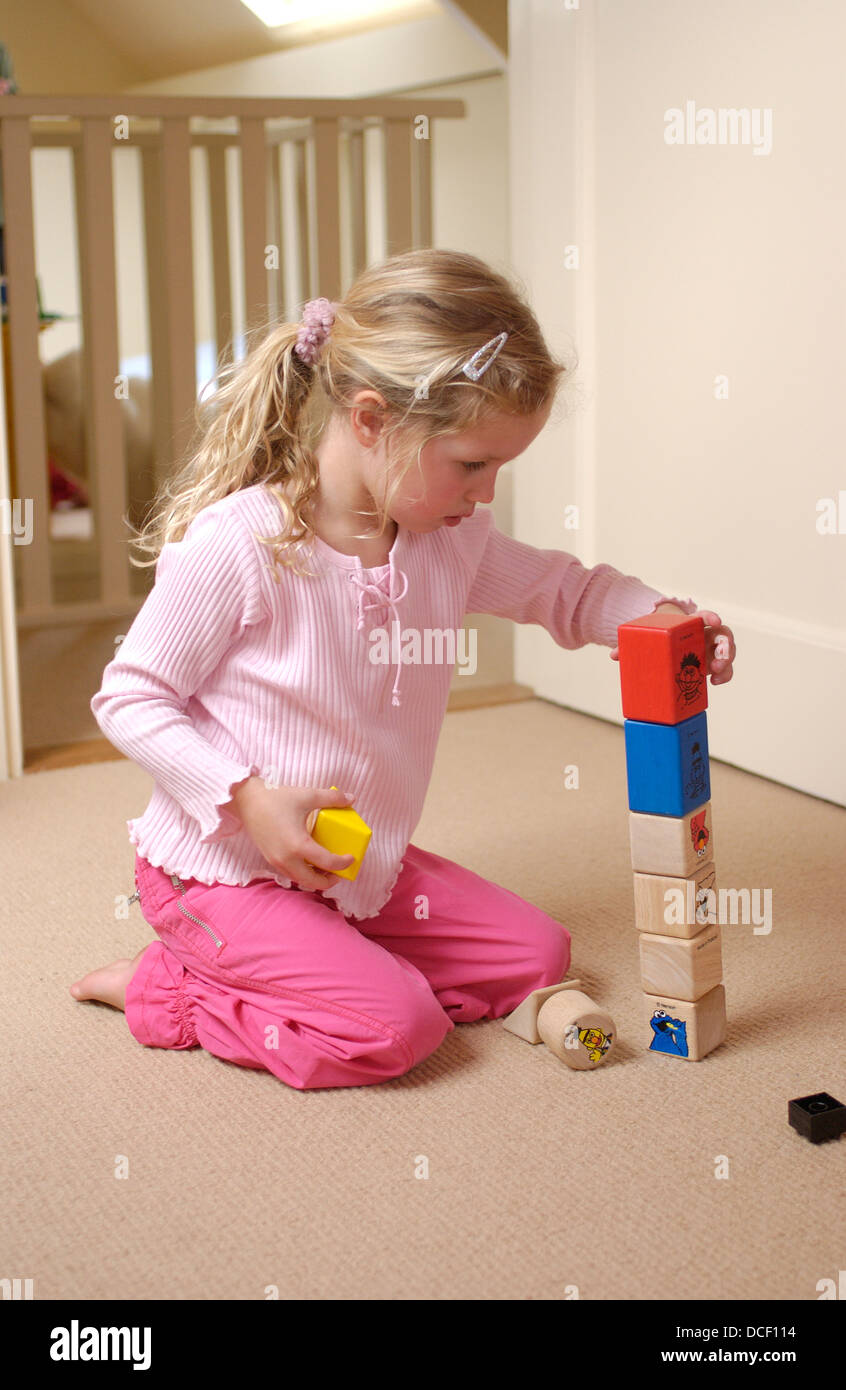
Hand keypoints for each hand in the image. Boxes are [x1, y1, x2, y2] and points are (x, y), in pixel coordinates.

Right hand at [227, 780, 355, 889]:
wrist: (247, 801)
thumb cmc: (276, 798)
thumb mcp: (308, 795)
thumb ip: (332, 798)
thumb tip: (352, 799)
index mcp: (298, 845)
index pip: (327, 862)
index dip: (343, 863)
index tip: (351, 858)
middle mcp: (286, 859)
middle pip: (313, 882)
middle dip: (329, 881)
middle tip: (340, 872)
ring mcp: (276, 861)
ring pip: (300, 880)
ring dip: (315, 879)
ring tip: (327, 868)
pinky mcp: (270, 859)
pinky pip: (290, 874)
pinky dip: (303, 874)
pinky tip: (310, 862)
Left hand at [609, 606, 735, 684]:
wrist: (663, 642)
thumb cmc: (657, 636)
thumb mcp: (646, 637)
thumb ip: (631, 644)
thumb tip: (614, 655)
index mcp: (690, 623)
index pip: (704, 616)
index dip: (711, 617)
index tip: (714, 621)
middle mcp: (704, 635)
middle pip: (723, 635)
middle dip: (725, 646)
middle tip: (717, 660)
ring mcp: (710, 650)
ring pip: (726, 652)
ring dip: (726, 662)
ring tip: (716, 674)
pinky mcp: (710, 664)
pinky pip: (723, 669)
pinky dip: (723, 675)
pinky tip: (714, 683)